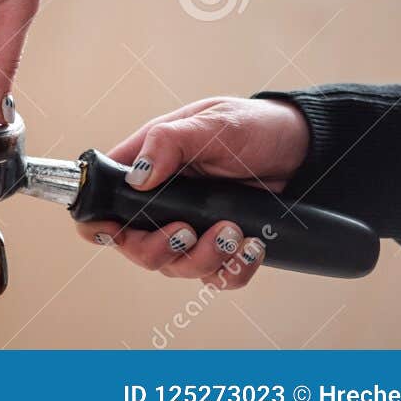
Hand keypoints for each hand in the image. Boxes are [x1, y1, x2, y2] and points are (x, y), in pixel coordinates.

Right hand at [79, 97, 310, 287]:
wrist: (301, 149)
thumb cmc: (250, 126)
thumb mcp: (212, 124)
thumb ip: (170, 142)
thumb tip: (136, 176)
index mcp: (145, 166)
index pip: (103, 199)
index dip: (98, 222)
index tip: (114, 232)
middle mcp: (161, 202)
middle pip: (135, 246)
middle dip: (160, 249)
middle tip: (190, 231)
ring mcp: (191, 227)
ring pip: (176, 266)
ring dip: (203, 259)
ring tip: (234, 233)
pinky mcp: (220, 246)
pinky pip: (216, 276)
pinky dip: (232, 271)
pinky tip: (253, 248)